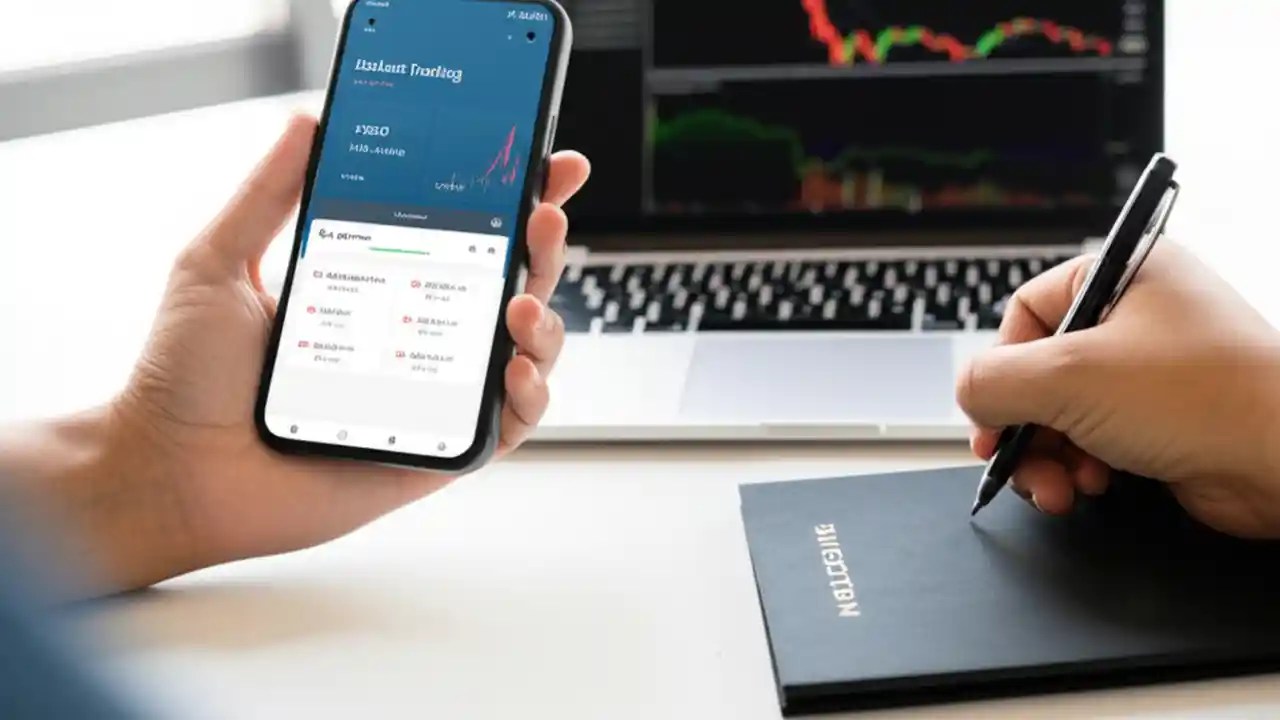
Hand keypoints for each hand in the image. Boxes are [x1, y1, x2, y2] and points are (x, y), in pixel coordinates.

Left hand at [97, 115, 587, 586]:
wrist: (171, 474)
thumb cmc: (186, 378)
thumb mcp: (218, 262)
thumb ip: (267, 192)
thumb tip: (310, 119)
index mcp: (380, 283)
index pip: (465, 231)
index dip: (514, 197)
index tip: (544, 163)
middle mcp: (417, 333)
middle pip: (511, 281)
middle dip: (544, 244)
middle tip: (542, 215)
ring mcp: (434, 391)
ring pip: (525, 349)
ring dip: (545, 319)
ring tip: (521, 304)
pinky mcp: (439, 449)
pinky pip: (511, 423)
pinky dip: (530, 394)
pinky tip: (514, 370)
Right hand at [956, 242, 1279, 538]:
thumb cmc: (1205, 398)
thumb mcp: (1069, 377)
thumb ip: (994, 381)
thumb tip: (969, 395)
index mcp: (1123, 274)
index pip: (1026, 312)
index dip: (1001, 366)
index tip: (991, 413)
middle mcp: (1138, 318)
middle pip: (1038, 371)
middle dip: (1023, 425)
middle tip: (1012, 459)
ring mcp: (1151, 373)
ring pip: (1061, 413)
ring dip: (1048, 455)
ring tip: (1060, 485)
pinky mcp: (1162, 423)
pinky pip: (1093, 442)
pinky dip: (1079, 469)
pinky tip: (1091, 488)